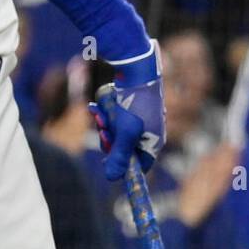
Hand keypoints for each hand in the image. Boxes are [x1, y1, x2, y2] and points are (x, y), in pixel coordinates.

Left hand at [89, 43, 165, 180]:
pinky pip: (113, 118)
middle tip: (103, 129)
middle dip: (110, 139)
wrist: (135, 70)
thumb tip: (112, 178)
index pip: (140, 165)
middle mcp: (149, 132)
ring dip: (105, 124)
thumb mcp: (125, 132)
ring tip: (100, 112)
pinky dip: (104, 114)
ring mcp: (139, 120)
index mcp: (154, 141)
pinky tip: (95, 106)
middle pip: (124, 149)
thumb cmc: (133, 103)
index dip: (123, 166)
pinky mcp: (129, 108)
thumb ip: (118, 155)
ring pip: (115, 132)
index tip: (107, 163)